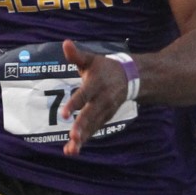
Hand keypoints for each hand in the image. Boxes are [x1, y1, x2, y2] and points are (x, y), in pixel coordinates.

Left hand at [59, 40, 128, 155]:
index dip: (74, 105)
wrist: (131, 78)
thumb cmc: (105, 68)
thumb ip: (76, 55)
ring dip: (82, 138)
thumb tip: (65, 43)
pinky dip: (85, 140)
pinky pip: (94, 130)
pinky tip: (72, 150)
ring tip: (71, 151)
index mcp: (96, 85)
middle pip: (90, 115)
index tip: (64, 115)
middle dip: (82, 127)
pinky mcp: (105, 118)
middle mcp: (102, 100)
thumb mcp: (91, 59)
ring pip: (93, 126)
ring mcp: (105, 111)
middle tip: (72, 137)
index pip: (83, 96)